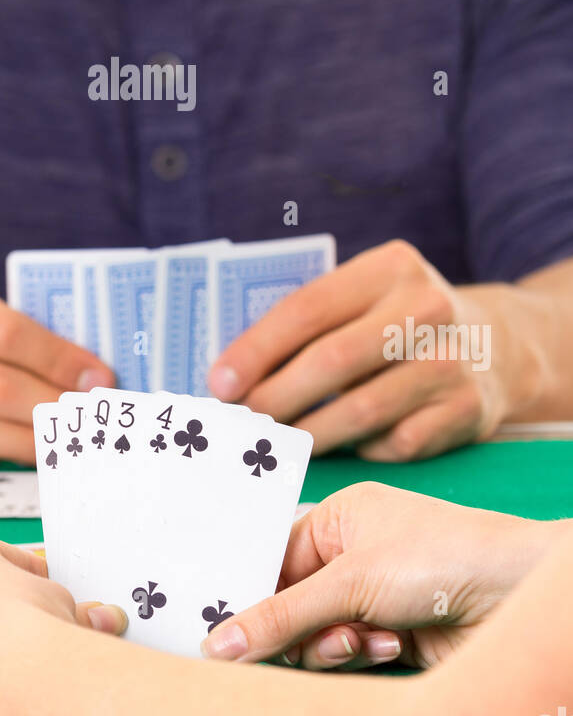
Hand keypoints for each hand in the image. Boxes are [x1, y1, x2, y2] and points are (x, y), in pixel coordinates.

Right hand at [202, 481, 559, 668]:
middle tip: (300, 640)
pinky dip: (362, 655)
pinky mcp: (391, 632)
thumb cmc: (444, 556)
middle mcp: (353, 553)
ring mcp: (372, 594)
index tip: (221, 626)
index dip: (249, 590)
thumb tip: (220, 642)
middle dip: (296, 627)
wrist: (515, 595)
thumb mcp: (351, 582)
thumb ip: (282, 615)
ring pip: (316, 635)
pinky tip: (390, 644)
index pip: (272, 556)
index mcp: (339, 517)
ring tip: (359, 639)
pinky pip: (348, 653)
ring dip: (333, 645)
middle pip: (289, 602)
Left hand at [208, 239, 536, 458]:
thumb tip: (233, 374)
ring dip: (309, 432)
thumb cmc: (397, 322)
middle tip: (242, 421)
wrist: (495, 344)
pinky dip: (362, 448)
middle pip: (332, 360)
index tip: (220, 383)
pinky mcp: (467, 409)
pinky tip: (343, 445)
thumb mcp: (365, 297)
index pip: (308, 308)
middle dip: (276, 396)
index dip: (257, 349)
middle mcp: (427, 307)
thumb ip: (311, 322)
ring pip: (363, 409)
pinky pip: (397, 442)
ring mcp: (451, 359)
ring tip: (276, 441)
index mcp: (390, 267)